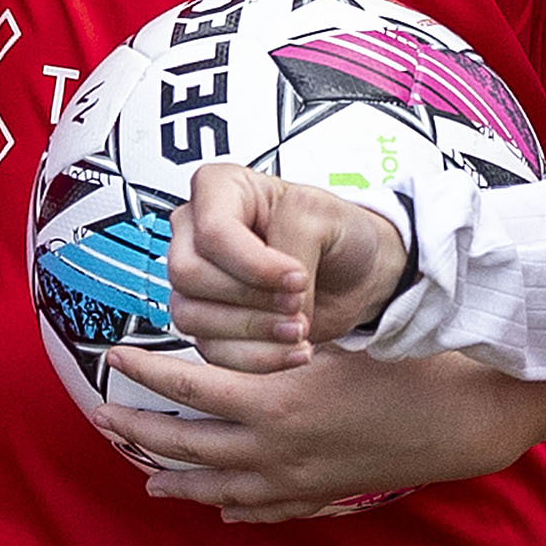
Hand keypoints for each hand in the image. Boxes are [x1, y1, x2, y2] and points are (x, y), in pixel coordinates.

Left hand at [97, 342, 545, 522]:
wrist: (460, 423)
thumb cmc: (401, 368)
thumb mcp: (332, 346)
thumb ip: (277, 353)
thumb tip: (227, 343)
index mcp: (276, 401)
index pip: (189, 387)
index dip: (146, 372)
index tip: (112, 356)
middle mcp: (275, 449)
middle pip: (187, 444)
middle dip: (139, 432)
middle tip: (102, 417)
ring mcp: (295, 482)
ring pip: (217, 488)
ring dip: (176, 482)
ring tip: (145, 481)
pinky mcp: (318, 497)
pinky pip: (264, 511)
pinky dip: (237, 510)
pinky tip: (222, 511)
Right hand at [162, 162, 410, 371]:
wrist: (357, 274)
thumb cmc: (337, 232)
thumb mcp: (322, 216)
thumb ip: (292, 245)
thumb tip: (275, 293)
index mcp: (219, 188)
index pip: (212, 232)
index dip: (253, 264)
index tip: (297, 276)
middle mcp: (198, 232)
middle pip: (188, 274)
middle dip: (250, 298)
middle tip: (296, 300)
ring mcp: (199, 279)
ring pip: (190, 315)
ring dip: (254, 331)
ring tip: (299, 328)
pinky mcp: (209, 321)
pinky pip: (210, 350)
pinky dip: (257, 357)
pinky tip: (291, 348)